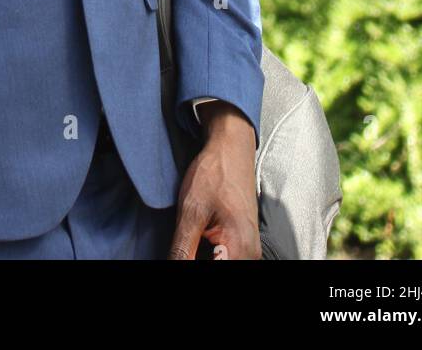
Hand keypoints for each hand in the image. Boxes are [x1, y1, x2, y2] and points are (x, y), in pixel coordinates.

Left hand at [167, 100, 260, 259]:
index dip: (189, 260)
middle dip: (193, 256)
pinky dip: (208, 252)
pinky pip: (225, 257)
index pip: (214, 271)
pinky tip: (199, 236)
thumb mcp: (191, 212)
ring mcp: (249, 250)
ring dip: (199, 253)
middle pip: (218, 267)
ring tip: (194, 233)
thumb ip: (181, 250)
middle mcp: (250, 255)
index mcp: (239, 250)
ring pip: (220, 261)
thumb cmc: (216, 173)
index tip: (180, 250)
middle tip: (185, 238)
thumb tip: (171, 266)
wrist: (231, 150)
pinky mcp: (243, 244)